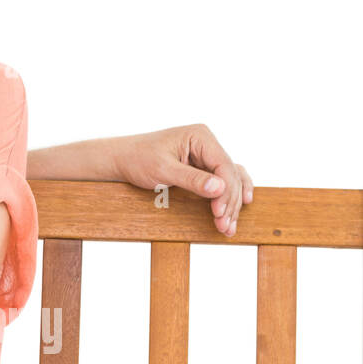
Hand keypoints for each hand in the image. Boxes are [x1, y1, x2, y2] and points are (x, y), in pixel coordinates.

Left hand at [111, 123, 253, 236]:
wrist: (121, 159)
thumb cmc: (137, 159)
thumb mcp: (163, 169)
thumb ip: (191, 179)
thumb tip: (220, 188)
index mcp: (200, 136)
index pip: (224, 165)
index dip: (226, 191)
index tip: (219, 213)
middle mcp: (207, 143)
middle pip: (230, 175)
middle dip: (229, 202)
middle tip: (224, 226)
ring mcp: (206, 155)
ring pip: (230, 180)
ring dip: (232, 203)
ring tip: (228, 227)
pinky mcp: (202, 166)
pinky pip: (224, 180)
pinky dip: (230, 195)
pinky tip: (241, 206)